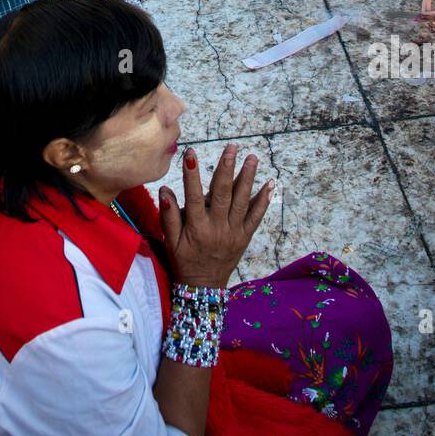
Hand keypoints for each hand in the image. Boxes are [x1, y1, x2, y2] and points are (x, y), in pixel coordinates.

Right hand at [159, 145, 271, 288]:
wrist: (204, 287)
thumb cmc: (183, 261)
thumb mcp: (170, 242)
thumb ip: (168, 216)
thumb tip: (164, 190)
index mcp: (197, 228)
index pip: (193, 195)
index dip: (191, 174)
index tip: (190, 153)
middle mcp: (217, 228)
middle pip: (223, 194)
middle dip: (227, 168)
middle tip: (232, 147)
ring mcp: (233, 232)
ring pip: (242, 202)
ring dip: (248, 178)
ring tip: (252, 158)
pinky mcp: (244, 237)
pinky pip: (256, 217)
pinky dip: (263, 201)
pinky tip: (270, 184)